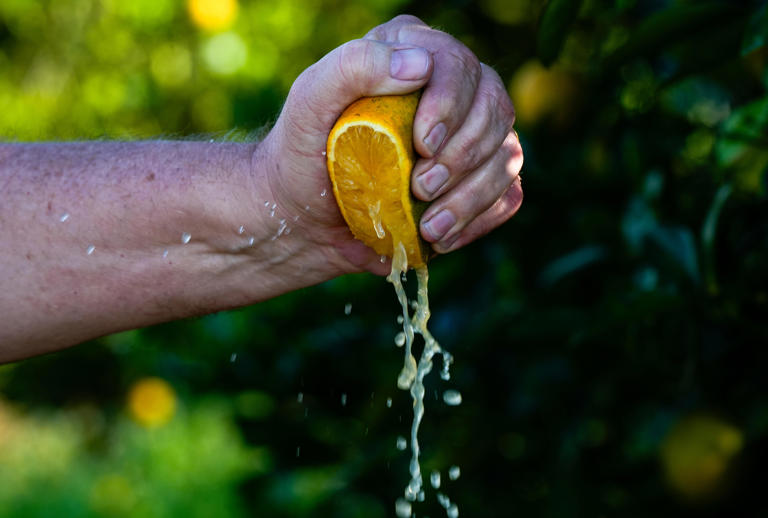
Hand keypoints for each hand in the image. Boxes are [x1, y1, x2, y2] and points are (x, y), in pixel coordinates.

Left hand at [262, 15, 522, 273]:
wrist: (304, 215)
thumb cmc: (303, 151)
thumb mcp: (310, 100)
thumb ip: (354, 65)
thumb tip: (421, 65)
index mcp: (412, 53)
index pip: (458, 64)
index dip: (451, 105)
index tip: (422, 145)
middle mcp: (450, 90)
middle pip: (495, 109)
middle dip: (463, 156)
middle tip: (420, 188)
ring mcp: (468, 138)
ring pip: (508, 155)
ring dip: (472, 196)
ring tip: (428, 226)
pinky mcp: (475, 182)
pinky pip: (509, 194)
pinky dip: (481, 218)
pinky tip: (441, 235)